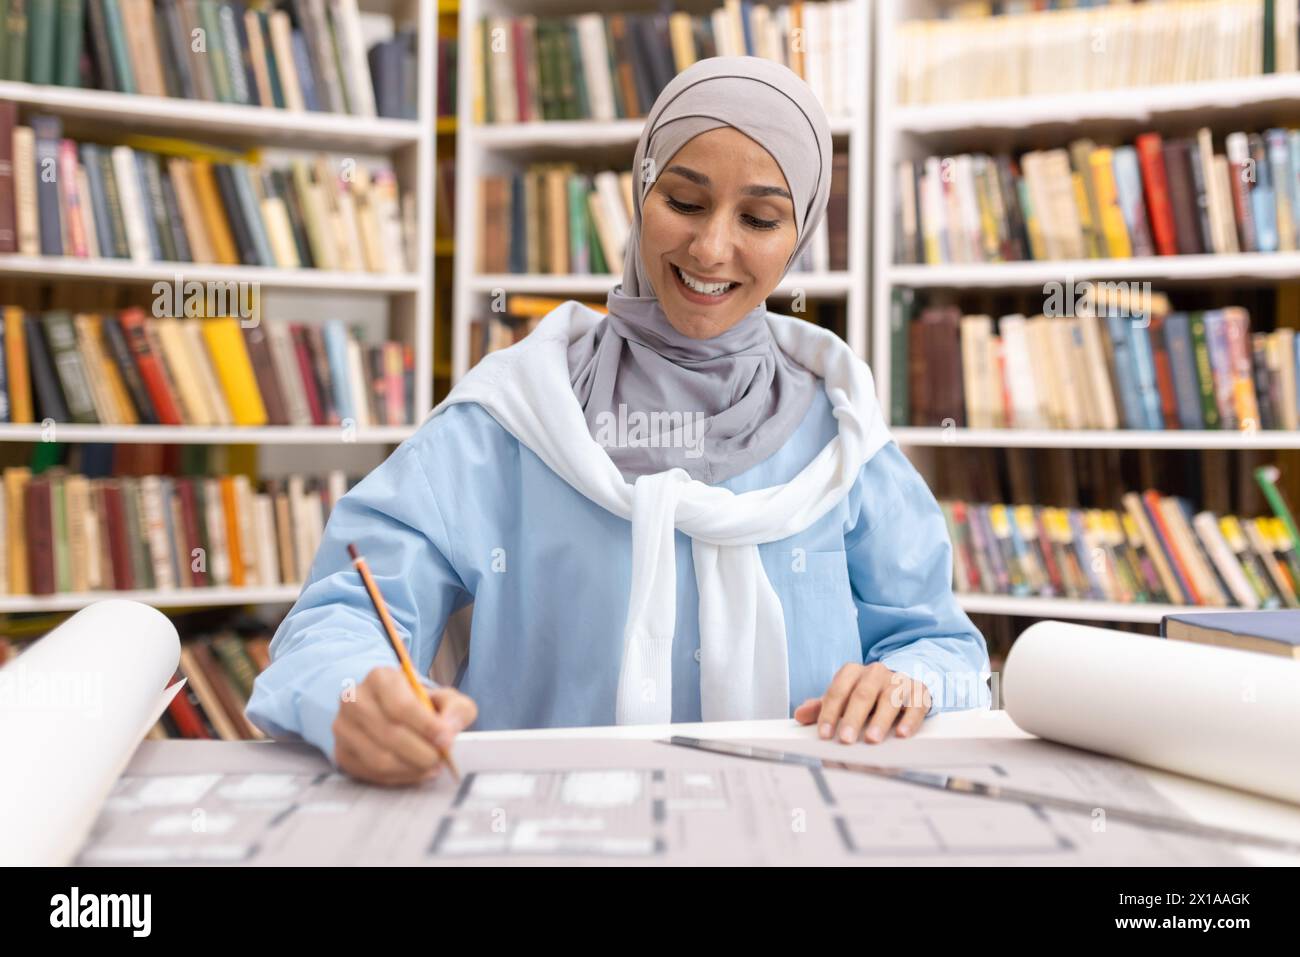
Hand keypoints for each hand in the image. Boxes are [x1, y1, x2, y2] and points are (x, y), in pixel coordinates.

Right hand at [333, 667, 477, 785]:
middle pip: (389, 734)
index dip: (426, 726)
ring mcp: (343, 727)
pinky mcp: (341, 752)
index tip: (446, 740)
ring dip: (411, 767)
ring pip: (379, 758)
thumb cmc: (421, 706)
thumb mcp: (446, 699)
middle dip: (421, 751)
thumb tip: (448, 731)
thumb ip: (456, 710)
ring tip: (432, 766)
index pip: (400, 705)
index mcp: (380, 678)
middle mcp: (354, 699)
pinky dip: (399, 777)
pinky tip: (415, 771)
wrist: (392, 714)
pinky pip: (371, 773)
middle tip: (440, 759)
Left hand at [794, 662, 930, 743]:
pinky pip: (916, 705)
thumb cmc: (867, 697)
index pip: (838, 690)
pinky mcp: (920, 692)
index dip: (830, 712)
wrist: (900, 685)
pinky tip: (902, 734)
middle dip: (853, 718)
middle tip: (845, 739)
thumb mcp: (843, 700)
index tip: (824, 734)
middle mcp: (876, 673)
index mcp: (853, 672)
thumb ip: (822, 708)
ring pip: (890, 698)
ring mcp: (899, 681)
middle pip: (862, 694)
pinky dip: (910, 720)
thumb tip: (800, 715)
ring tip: (872, 740)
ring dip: (880, 720)